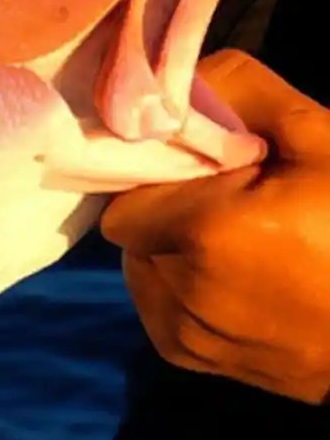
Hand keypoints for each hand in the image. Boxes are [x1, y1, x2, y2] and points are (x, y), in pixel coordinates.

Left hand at [102, 49, 329, 404]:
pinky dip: (185, 287)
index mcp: (207, 232)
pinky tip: (242, 281)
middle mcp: (181, 291)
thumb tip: (173, 80)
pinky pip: (159, 304)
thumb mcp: (321, 137)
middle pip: (134, 229)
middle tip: (239, 205)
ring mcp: (184, 334)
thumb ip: (238, 90)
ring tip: (248, 247)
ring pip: (142, 265)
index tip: (213, 173)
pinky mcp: (188, 358)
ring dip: (176, 250)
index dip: (166, 175)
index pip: (128, 193)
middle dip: (172, 210)